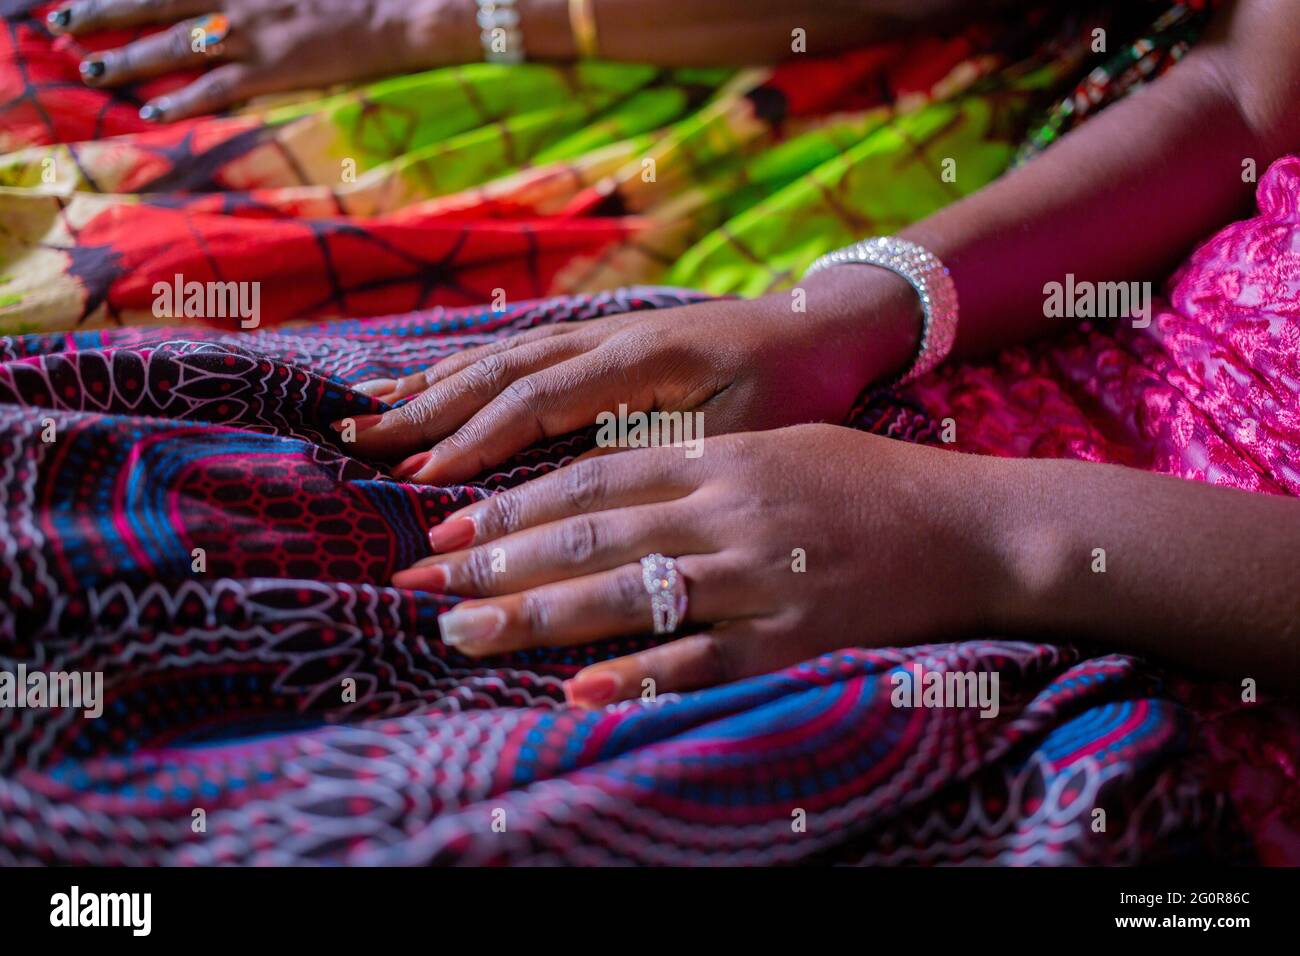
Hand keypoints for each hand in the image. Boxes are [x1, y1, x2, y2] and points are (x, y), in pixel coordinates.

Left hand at [50, 0, 474, 120]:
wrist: (392, 16)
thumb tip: (209, 1)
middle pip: (152, 2)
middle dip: (102, 14)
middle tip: (61, 26)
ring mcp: (251, 36)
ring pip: (174, 46)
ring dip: (127, 58)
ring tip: (90, 71)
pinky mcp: (274, 70)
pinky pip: (217, 88)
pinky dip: (183, 101)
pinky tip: (153, 113)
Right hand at [341, 268, 922, 483]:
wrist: (825, 326)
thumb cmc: (792, 389)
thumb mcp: (739, 432)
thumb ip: (657, 453)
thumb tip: (569, 490)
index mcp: (639, 357)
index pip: (538, 399)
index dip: (477, 442)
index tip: (423, 485)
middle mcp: (604, 334)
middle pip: (499, 370)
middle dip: (426, 409)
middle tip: (355, 443)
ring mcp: (598, 329)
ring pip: (499, 355)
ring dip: (432, 386)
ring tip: (366, 411)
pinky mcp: (600, 337)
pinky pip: (518, 350)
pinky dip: (466, 371)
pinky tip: (429, 385)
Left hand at [391, 424, 1008, 705]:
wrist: (974, 526)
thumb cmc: (870, 483)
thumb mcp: (776, 448)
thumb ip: (691, 467)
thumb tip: (601, 498)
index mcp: (719, 458)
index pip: (591, 481)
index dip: (511, 507)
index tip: (446, 532)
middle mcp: (727, 509)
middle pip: (589, 535)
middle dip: (496, 562)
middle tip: (420, 586)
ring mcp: (759, 574)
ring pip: (627, 594)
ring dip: (535, 615)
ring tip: (462, 632)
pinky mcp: (794, 635)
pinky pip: (702, 661)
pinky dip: (638, 676)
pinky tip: (578, 691)